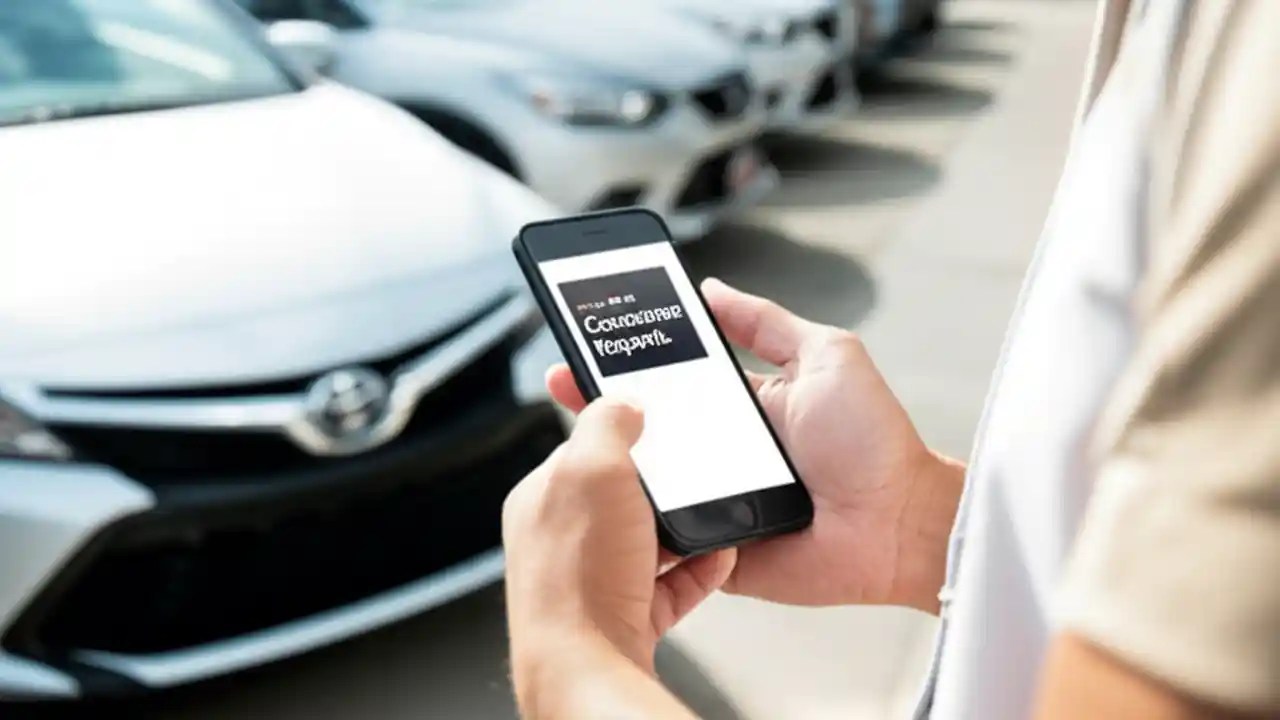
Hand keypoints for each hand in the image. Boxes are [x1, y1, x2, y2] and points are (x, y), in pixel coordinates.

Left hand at [502, 398, 735, 713]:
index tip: (658, 428)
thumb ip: (607, 423)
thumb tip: (621, 402)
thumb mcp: (593, 468)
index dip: (625, 436)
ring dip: (688, 529)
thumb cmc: (578, 576)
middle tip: (692, 478)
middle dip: (664, 487)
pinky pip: (672, 584)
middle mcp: (562, 539)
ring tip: (715, 517)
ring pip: (650, 540)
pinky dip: (700, 570)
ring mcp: (593, 580)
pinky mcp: (625, 614)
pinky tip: (719, 557)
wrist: (588, 666)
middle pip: (624, 495)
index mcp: (542, 497)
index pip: (585, 449)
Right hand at [545, 279, 963, 611]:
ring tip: (579, 437)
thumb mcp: (825, 357)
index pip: (670, 380)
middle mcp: (720, 452)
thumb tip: (712, 289)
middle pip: (648, 429)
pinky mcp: (715, 548)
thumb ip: (768, 324)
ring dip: (615, 463)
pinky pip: (667, 536)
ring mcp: (715, 501)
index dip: (631, 362)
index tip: (591, 340)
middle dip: (602, 406)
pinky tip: (610, 501)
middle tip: (564, 380)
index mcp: (740, 406)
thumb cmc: (874, 441)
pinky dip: (640, 522)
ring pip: (648, 482)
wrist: (899, 523)